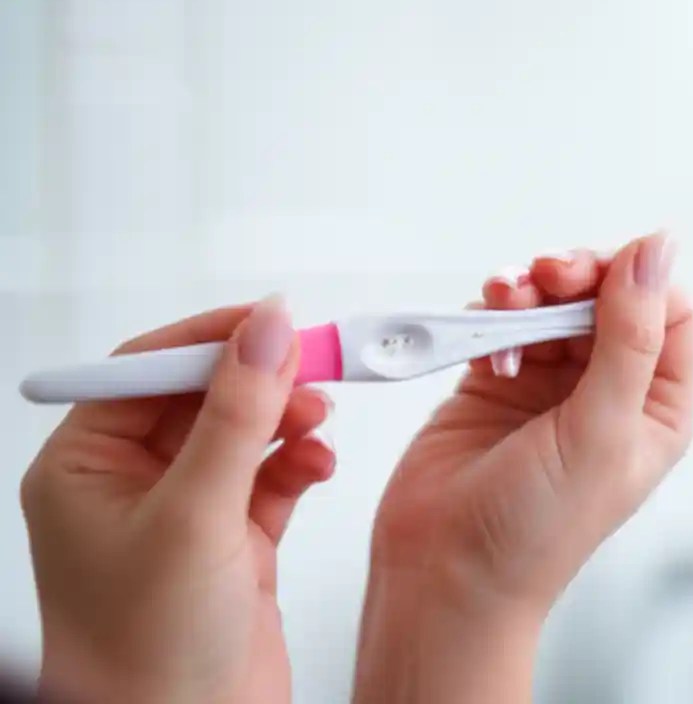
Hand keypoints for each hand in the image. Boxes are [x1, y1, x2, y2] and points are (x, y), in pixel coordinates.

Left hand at [21, 298, 335, 703]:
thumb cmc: (148, 657)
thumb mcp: (194, 516)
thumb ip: (236, 415)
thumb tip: (264, 328)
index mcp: (86, 469)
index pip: (148, 371)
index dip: (213, 340)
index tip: (274, 321)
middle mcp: (131, 487)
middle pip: (202, 397)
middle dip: (261, 380)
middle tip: (316, 361)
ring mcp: (186, 516)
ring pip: (243, 435)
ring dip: (286, 420)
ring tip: (319, 418)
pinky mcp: (233, 546)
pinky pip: (270, 480)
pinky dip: (300, 465)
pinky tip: (319, 464)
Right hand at [355, 232, 692, 702]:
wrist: (446, 576)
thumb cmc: (536, 528)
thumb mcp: (601, 428)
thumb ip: (630, 336)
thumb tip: (660, 248)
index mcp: (658, 407)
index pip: (668, 310)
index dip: (635, 279)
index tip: (590, 277)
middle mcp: (611, 391)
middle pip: (608, 295)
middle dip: (575, 276)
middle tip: (542, 277)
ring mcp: (552, 385)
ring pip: (552, 301)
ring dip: (527, 289)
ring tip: (503, 298)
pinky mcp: (498, 382)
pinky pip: (503, 321)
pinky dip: (492, 316)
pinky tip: (487, 342)